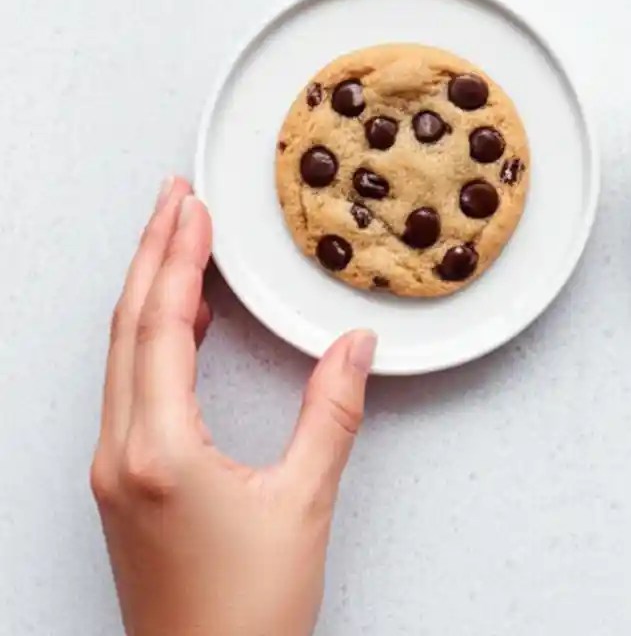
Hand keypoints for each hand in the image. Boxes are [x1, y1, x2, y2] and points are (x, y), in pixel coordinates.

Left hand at [90, 177, 376, 635]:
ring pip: (120, 358)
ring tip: (177, 247)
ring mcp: (114, 471)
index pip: (160, 328)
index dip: (176, 260)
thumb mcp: (303, 505)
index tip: (191, 207)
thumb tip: (352, 348)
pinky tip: (182, 330)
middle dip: (151, 256)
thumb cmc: (245, 614)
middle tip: (175, 202)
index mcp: (157, 451)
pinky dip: (150, 342)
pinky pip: (128, 391)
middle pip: (126, 330)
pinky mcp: (123, 487)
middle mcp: (120, 454)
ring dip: (148, 295)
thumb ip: (330, 415)